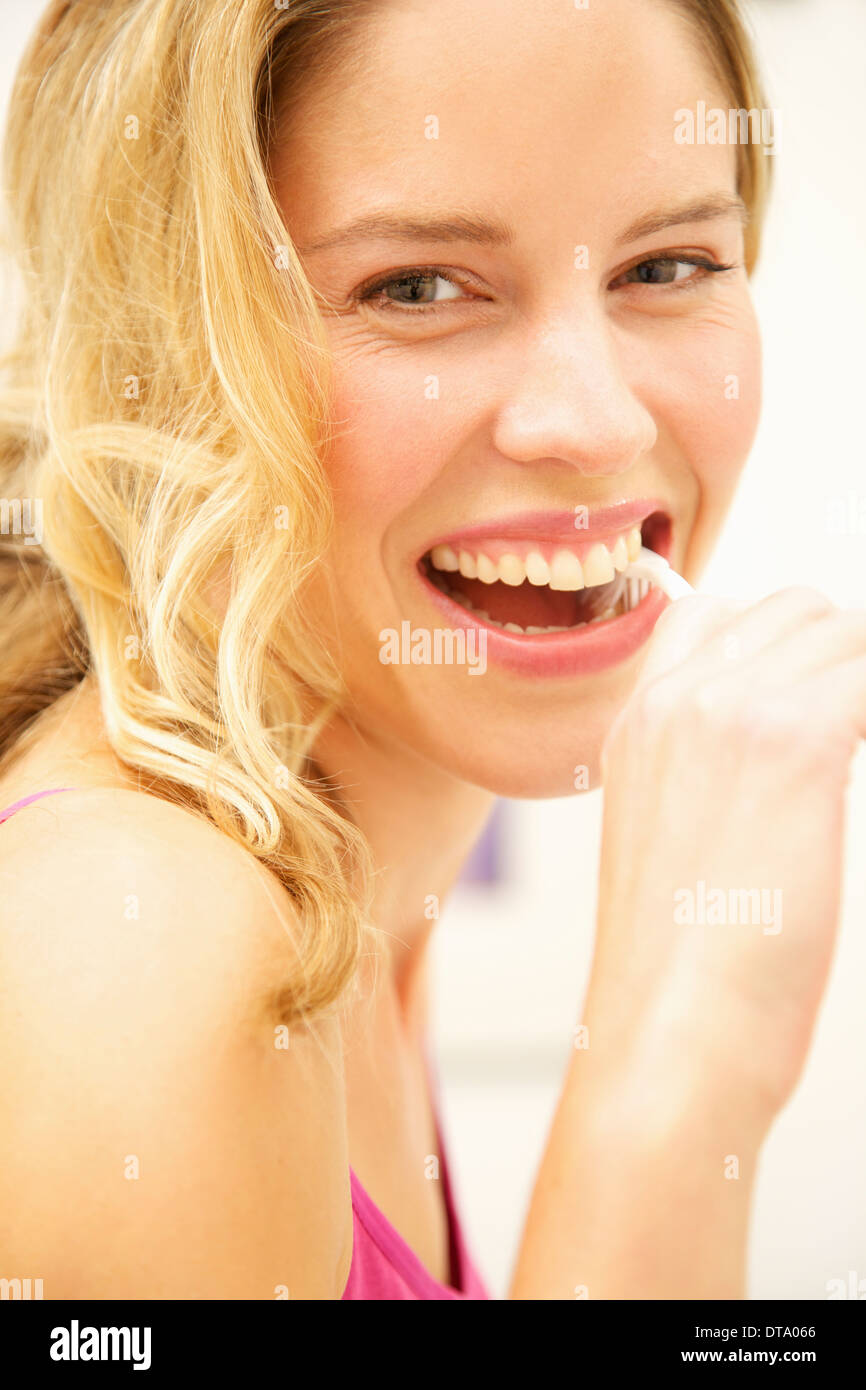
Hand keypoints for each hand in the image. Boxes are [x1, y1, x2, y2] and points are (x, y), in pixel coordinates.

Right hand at [587, 587, 865, 1129]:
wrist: (673, 1034)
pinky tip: (862, 776)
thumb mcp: (661, 840)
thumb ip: (702, 767)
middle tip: (850, 740)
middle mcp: (677, 698)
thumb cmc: (682, 968)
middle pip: (795, 611)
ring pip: (846, 635)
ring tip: (851, 767)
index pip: (715, 612)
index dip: (779, 647)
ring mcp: (732, 710)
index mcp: (638, 721)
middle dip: (840, 661)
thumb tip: (785, 740)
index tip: (816, 703)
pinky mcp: (797, 742)